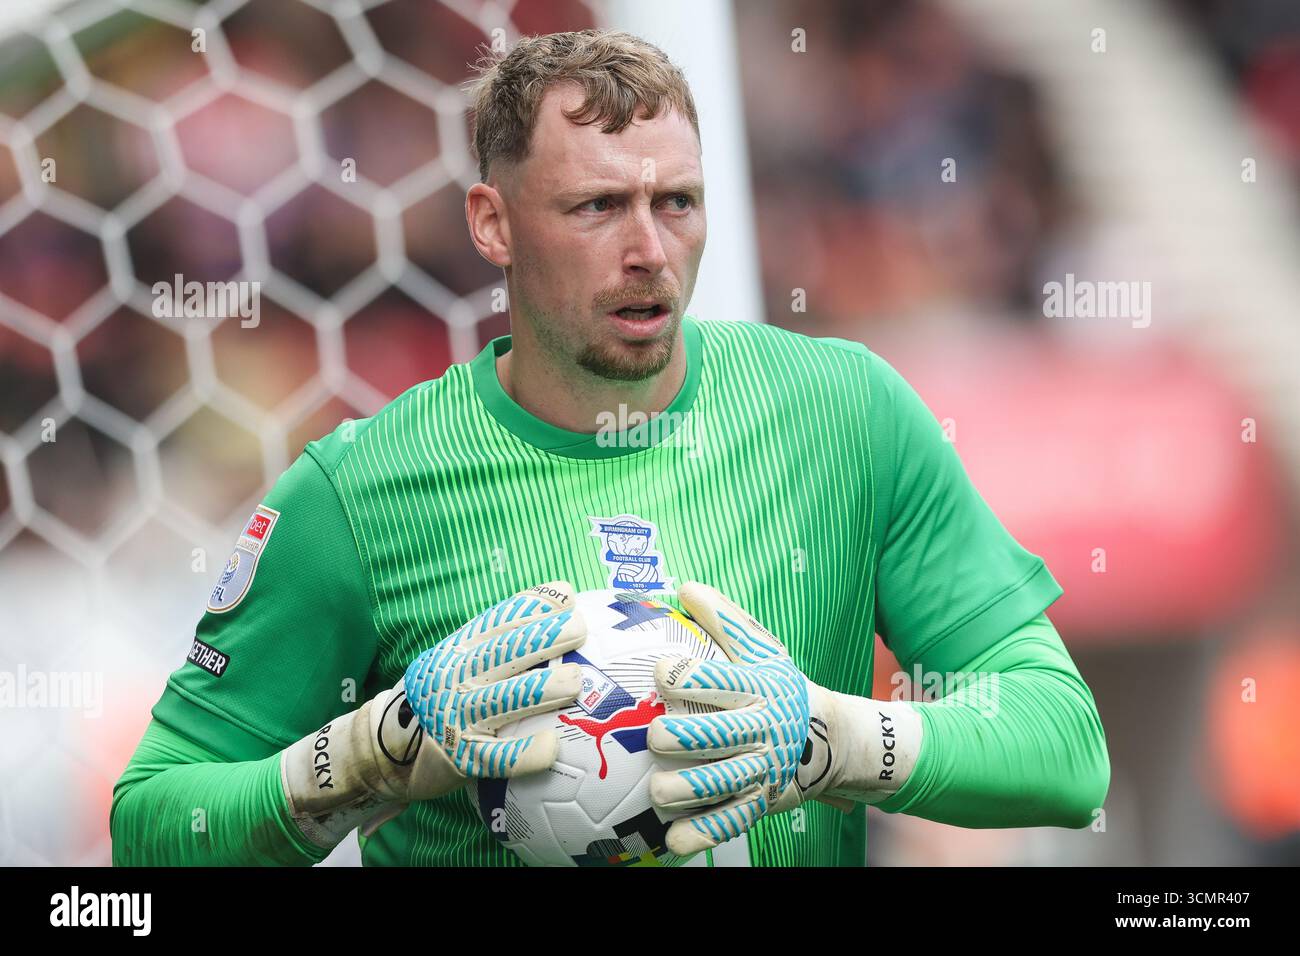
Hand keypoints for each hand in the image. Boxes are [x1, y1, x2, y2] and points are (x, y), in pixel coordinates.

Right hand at [402, 580, 585, 788]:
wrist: (387, 749)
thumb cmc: (441, 697)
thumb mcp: (455, 660)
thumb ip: (494, 641)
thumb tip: (554, 607)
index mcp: (457, 650)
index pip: (497, 621)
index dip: (533, 605)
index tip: (565, 595)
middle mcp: (456, 678)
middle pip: (503, 653)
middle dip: (543, 638)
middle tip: (579, 629)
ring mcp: (458, 717)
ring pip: (503, 700)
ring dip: (540, 689)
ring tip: (574, 681)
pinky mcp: (464, 757)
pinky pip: (499, 757)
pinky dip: (526, 752)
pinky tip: (551, 746)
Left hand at [647, 582, 854, 856]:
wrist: (831, 738)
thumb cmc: (779, 686)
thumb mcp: (760, 649)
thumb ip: (723, 619)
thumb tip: (683, 586)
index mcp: (757, 686)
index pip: (716, 680)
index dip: (682, 677)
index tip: (659, 674)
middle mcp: (761, 728)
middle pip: (713, 735)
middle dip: (676, 737)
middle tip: (656, 735)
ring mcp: (762, 768)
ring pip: (718, 782)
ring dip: (682, 789)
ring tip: (657, 790)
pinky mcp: (761, 802)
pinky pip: (730, 820)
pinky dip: (702, 833)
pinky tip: (673, 838)